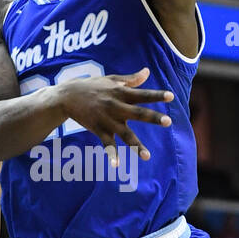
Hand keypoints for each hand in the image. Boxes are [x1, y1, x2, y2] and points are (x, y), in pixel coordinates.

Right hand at [57, 67, 173, 163]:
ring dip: (136, 145)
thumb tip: (147, 72)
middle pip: (138, 113)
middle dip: (153, 118)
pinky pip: (107, 144)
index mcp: (121, 93)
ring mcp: (107, 120)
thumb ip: (130, 79)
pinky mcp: (98, 130)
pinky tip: (116, 165)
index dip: (157, 95)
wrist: (66, 96)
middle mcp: (116, 106)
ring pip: (125, 134)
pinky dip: (111, 154)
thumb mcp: (111, 79)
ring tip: (147, 156)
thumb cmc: (91, 86)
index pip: (142, 94)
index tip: (171, 96)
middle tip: (168, 121)